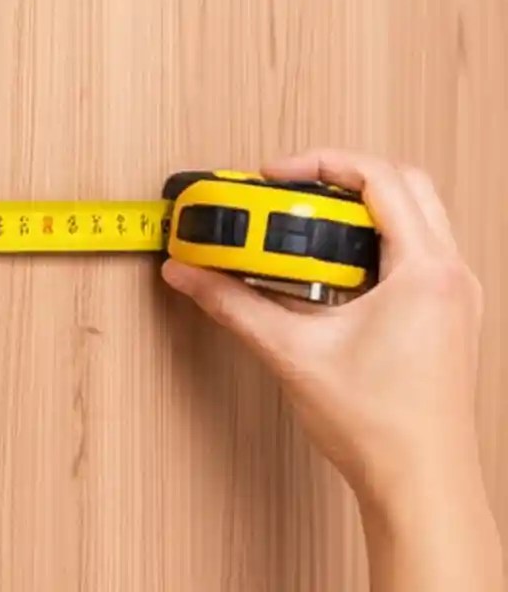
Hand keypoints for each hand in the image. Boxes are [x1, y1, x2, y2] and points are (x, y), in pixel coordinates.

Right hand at [162, 149, 483, 505]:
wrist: (421, 483)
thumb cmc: (383, 429)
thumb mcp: (292, 353)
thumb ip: (232, 304)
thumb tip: (191, 275)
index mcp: (424, 272)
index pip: (380, 179)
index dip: (320, 163)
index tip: (274, 176)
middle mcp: (450, 275)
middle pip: (403, 186)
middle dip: (339, 179)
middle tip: (288, 192)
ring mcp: (455, 295)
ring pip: (413, 218)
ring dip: (358, 211)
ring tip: (304, 230)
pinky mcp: (447, 315)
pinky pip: (415, 253)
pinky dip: (372, 245)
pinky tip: (331, 274)